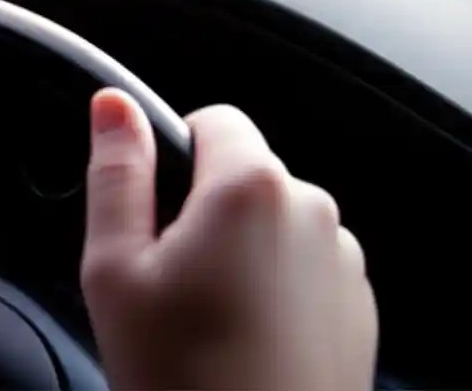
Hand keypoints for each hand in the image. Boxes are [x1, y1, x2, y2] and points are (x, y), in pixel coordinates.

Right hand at [80, 90, 377, 390]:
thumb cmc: (182, 379)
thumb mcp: (115, 270)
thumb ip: (116, 174)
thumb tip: (114, 106)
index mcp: (250, 188)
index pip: (211, 118)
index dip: (171, 160)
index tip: (153, 216)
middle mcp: (312, 210)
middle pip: (242, 174)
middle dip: (203, 211)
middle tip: (169, 283)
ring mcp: (343, 260)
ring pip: (271, 224)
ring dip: (239, 252)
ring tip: (208, 323)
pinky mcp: (358, 305)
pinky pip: (303, 268)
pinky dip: (273, 290)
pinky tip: (243, 341)